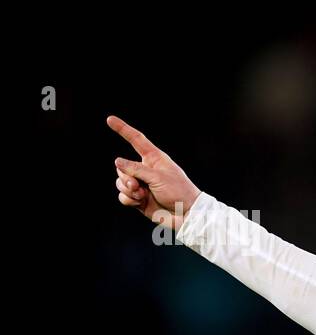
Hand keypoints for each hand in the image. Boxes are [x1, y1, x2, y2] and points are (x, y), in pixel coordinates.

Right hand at [107, 115, 201, 230]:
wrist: (186, 215)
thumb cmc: (178, 192)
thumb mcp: (158, 177)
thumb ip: (136, 169)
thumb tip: (117, 161)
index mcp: (154, 159)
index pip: (136, 140)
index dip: (123, 130)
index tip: (110, 119)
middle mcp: (146, 170)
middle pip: (122, 166)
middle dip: (125, 177)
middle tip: (136, 185)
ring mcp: (141, 185)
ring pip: (120, 182)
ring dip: (127, 189)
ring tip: (141, 195)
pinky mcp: (139, 199)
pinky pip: (123, 196)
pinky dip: (128, 199)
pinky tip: (139, 202)